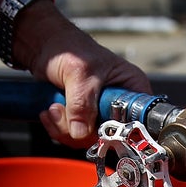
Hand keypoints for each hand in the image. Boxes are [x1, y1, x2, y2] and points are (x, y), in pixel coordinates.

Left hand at [28, 20, 153, 148]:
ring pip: (89, 139)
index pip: (138, 120)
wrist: (47, 47)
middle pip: (110, 135)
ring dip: (65, 127)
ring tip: (54, 106)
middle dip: (81, 129)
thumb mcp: (79, 73)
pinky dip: (58, 128)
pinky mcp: (84, 119)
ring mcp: (101, 113)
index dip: (121, 130)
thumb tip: (81, 132)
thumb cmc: (71, 48)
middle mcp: (120, 104)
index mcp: (132, 88)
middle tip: (63, 110)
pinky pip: (75, 137)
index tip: (100, 130)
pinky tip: (51, 110)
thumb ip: (81, 103)